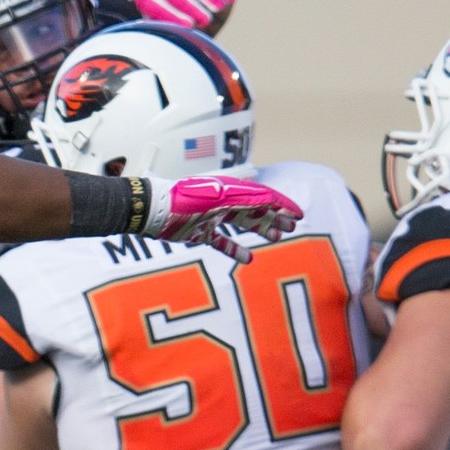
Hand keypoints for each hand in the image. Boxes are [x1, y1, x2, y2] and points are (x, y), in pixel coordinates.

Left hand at [145, 176, 301, 262]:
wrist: (151, 212)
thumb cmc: (183, 201)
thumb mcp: (217, 198)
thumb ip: (243, 199)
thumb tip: (270, 200)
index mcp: (230, 190)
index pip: (262, 196)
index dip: (281, 205)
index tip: (298, 215)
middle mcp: (223, 202)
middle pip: (255, 209)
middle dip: (275, 217)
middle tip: (290, 228)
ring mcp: (211, 218)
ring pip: (241, 224)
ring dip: (260, 230)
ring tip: (276, 238)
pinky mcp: (199, 233)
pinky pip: (222, 242)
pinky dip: (235, 249)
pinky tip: (248, 259)